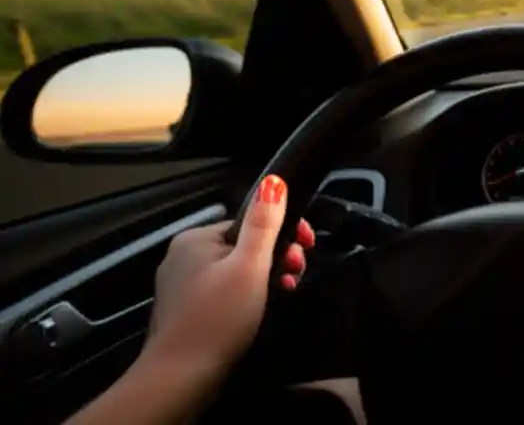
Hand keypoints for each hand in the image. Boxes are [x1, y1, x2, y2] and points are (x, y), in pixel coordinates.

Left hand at [144, 175, 315, 376]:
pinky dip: (246, 296)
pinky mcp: (186, 310)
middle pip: (244, 246)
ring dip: (265, 278)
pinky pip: (224, 291)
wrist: (180, 376)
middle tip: (294, 275)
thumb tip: (274, 182)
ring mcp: (182, 285)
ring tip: (282, 293)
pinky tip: (258, 310)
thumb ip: (263, 223)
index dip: (283, 233)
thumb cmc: (218, 317)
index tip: (307, 248)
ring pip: (236, 270)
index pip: (250, 222)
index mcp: (196, 238)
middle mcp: (183, 256)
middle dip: (276, 257)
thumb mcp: (250, 266)